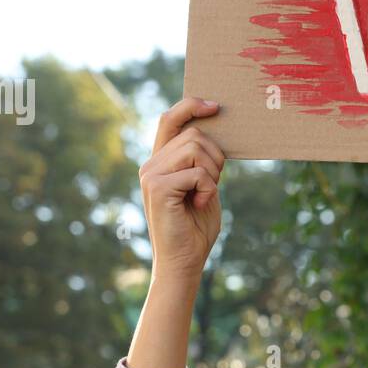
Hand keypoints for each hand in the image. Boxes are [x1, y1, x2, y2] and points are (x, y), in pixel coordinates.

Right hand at [139, 97, 226, 282]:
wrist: (184, 261)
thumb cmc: (196, 227)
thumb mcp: (203, 186)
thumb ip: (202, 161)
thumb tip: (215, 131)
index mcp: (160, 162)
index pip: (170, 119)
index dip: (191, 106)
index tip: (215, 106)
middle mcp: (151, 164)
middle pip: (194, 134)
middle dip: (216, 157)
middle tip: (214, 184)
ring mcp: (151, 175)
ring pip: (196, 148)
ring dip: (213, 172)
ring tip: (205, 195)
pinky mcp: (158, 187)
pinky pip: (197, 172)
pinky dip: (208, 188)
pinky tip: (200, 204)